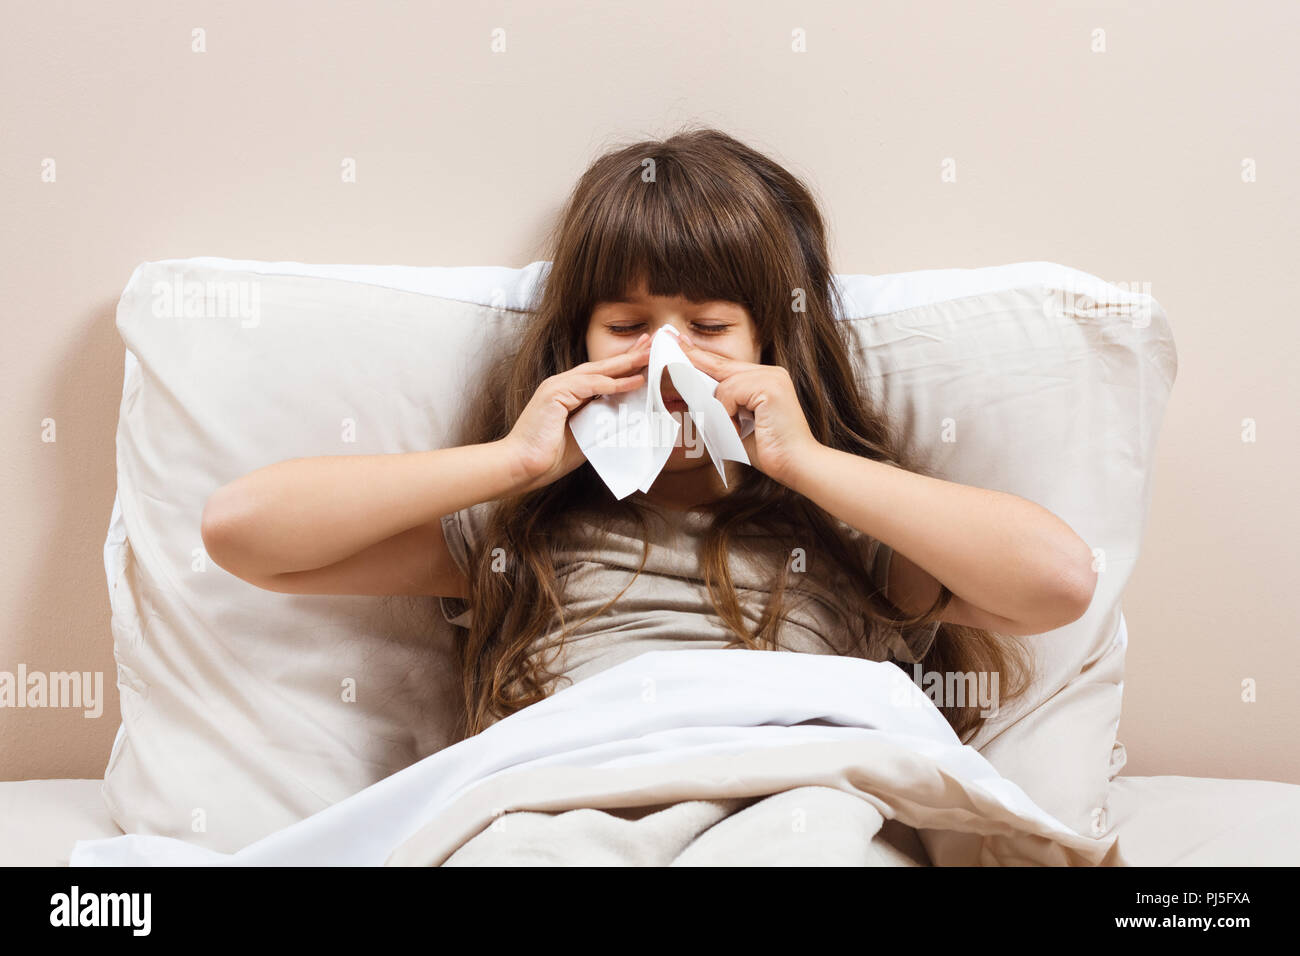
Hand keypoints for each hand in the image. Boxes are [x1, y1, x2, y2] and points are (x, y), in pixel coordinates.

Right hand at [504, 332, 651, 492]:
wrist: (521, 466)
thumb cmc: (548, 456)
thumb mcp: (584, 435)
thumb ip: (602, 422)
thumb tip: (627, 417)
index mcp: (567, 393)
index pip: (600, 374)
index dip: (623, 364)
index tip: (644, 355)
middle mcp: (561, 384)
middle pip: (602, 366)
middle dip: (629, 354)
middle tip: (653, 342)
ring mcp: (557, 386)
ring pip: (599, 371)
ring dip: (627, 363)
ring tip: (650, 356)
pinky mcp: (555, 393)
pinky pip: (591, 385)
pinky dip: (615, 383)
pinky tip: (635, 381)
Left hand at [675, 333, 820, 487]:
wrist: (796, 464)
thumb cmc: (769, 449)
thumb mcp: (738, 424)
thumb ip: (721, 407)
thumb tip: (693, 397)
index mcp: (766, 379)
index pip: (727, 366)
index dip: (703, 357)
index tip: (683, 344)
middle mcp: (770, 372)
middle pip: (722, 365)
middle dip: (696, 358)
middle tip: (673, 340)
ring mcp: (771, 377)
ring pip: (724, 384)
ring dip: (723, 411)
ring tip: (736, 429)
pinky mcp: (770, 386)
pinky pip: (731, 393)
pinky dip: (729, 413)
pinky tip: (742, 427)